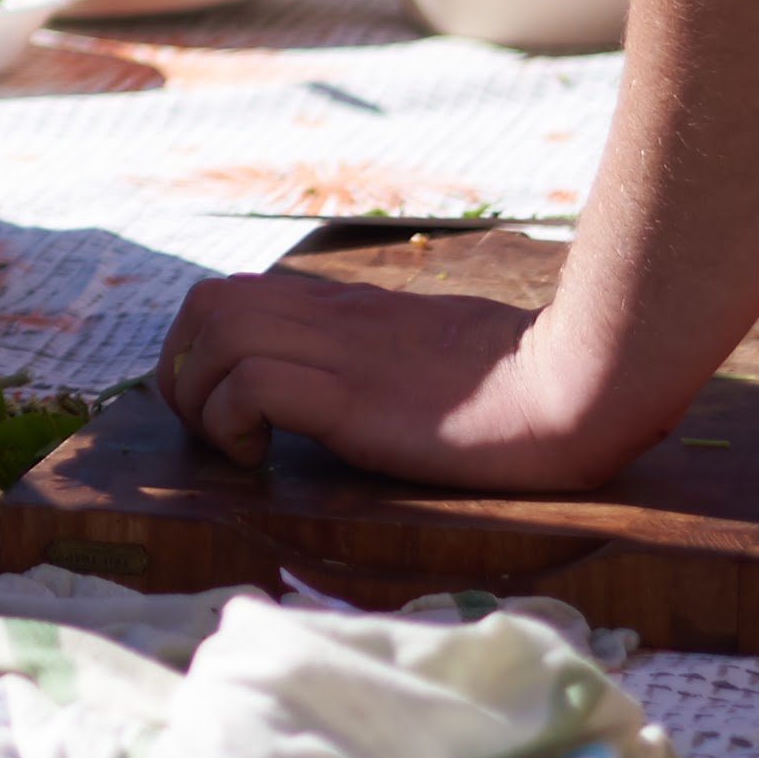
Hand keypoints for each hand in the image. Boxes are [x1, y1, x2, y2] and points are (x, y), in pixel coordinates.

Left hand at [148, 265, 654, 493]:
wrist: (573, 387)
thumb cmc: (526, 381)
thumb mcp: (440, 354)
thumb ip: (393, 355)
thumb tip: (368, 383)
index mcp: (350, 314)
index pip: (239, 297)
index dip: (206, 349)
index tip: (225, 407)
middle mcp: (333, 322)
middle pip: (206, 305)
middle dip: (185, 368)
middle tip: (218, 429)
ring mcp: (340, 355)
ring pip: (214, 336)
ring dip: (202, 398)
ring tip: (240, 448)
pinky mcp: (351, 397)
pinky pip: (250, 387)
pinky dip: (234, 424)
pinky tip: (267, 460)